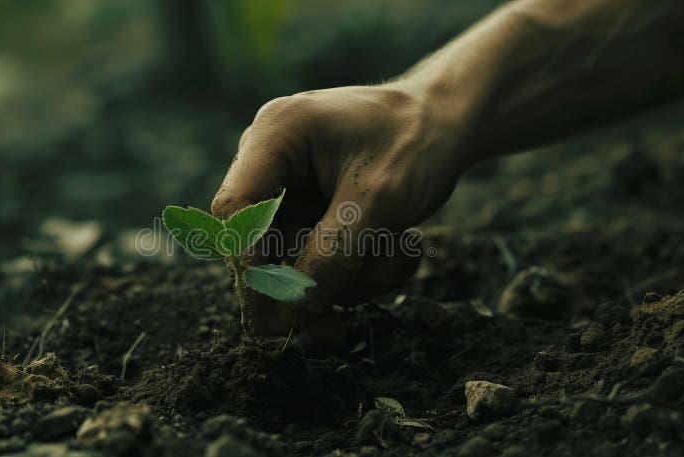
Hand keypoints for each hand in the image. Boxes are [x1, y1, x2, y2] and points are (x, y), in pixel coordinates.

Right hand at [212, 83, 472, 337]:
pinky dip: (361, 271)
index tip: (289, 299)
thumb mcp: (382, 198)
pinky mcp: (311, 218)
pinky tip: (402, 246)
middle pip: (259, 247)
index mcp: (276, 136)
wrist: (447, 126)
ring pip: (294, 265)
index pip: (236, 208)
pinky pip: (320, 265)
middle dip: (308, 282)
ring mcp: (290, 194)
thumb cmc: (417, 141)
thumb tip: (299, 306)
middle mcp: (271, 165)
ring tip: (403, 248)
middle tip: (335, 330)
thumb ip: (335, 253)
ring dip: (350, 277)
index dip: (252, 259)